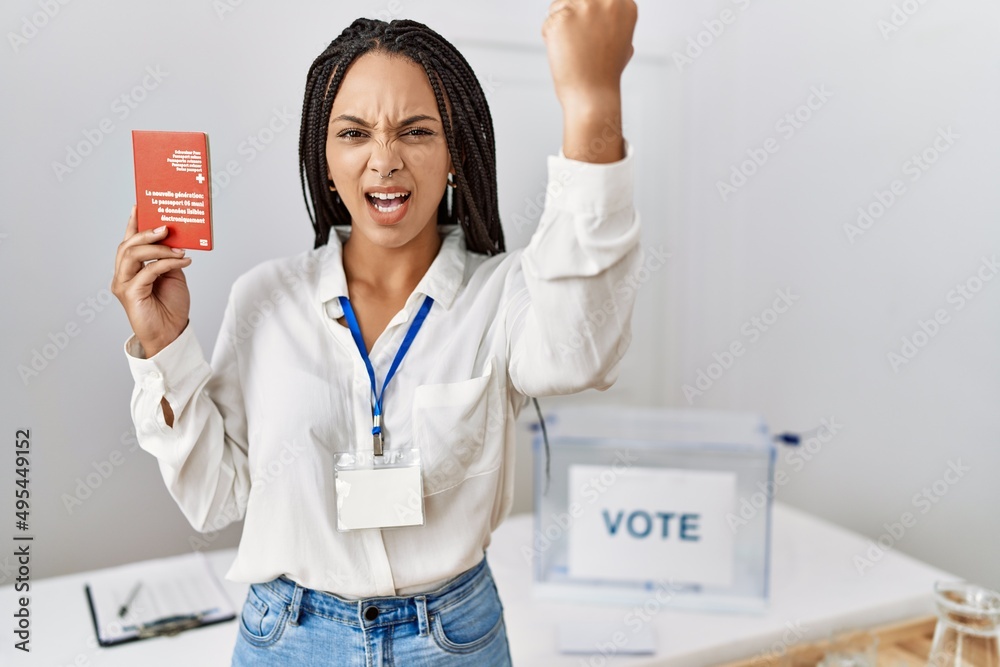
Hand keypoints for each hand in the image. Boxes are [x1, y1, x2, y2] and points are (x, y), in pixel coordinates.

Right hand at [111, 206, 192, 356]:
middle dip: (146, 233)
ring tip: (178, 247)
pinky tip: (183, 261)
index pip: (129, 242)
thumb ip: (167, 258)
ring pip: (132, 254)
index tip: (139, 206)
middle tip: (166, 227)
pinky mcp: (130, 293)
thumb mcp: (172, 275)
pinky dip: (166, 263)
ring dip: (157, 247)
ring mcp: (123, 284)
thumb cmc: (170, 307)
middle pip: (127, 245)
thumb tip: (173, 239)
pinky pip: (148, 271)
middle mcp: (123, 275)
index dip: (133, 223)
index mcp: (131, 269)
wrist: (171, 334)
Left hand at [542, 0, 636, 110]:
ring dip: (561, 25)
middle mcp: (608, 0)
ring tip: (575, 48)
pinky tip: (566, 51)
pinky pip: (549, 19)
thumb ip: (613, 20)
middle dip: (574, 16)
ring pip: (560, 4)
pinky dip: (551, 36)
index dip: (589, 15)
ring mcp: (586, 6)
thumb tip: (604, 12)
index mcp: (625, 4)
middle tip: (580, 41)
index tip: (591, 32)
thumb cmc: (605, 73)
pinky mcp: (564, 16)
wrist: (593, 94)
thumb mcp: (623, 41)